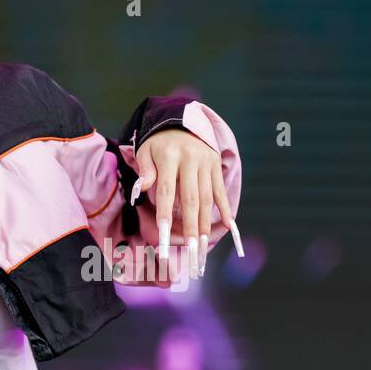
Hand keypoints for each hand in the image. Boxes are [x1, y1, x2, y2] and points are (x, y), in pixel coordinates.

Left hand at [130, 126, 240, 278]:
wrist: (183, 121)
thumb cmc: (159, 143)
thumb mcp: (146, 151)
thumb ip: (145, 170)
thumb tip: (141, 189)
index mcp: (169, 157)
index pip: (166, 190)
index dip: (166, 214)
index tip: (164, 236)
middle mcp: (190, 160)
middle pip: (191, 198)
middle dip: (191, 226)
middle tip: (191, 248)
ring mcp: (206, 163)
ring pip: (206, 198)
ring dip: (206, 222)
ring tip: (203, 243)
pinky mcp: (216, 165)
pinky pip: (220, 190)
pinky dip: (225, 208)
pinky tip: (229, 225)